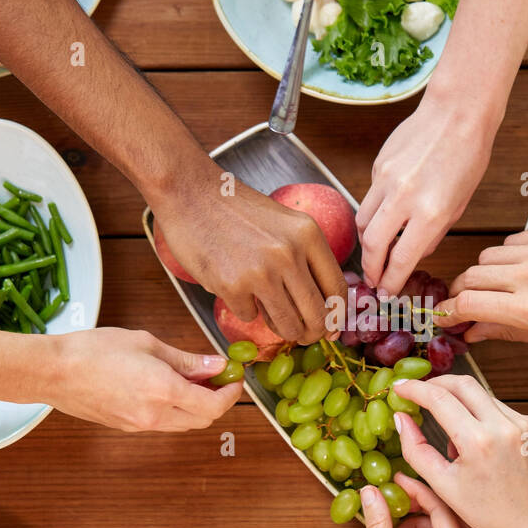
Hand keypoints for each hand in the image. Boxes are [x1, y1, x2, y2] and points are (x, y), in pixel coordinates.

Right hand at [45, 328, 241, 431]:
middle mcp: (155, 415)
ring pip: (184, 424)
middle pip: (203, 419)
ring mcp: (140, 425)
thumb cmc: (94, 350)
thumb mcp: (147, 344)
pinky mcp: (127, 427)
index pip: (214, 404)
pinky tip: (167, 388)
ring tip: (191, 380)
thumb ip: (186, 360)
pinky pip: (163, 423)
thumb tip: (216, 365)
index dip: (231, 393)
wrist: (54, 371)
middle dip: (217, 401)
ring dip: (196, 407)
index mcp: (164, 391)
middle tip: (217, 377)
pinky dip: (175, 410)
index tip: (234, 378)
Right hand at [150, 176, 345, 343]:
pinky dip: (244, 308)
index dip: (336, 317)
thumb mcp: (285, 223)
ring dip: (281, 328)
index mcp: (308, 235)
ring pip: (288, 324)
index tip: (330, 329)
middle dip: (312, 333)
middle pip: (317, 315)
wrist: (190, 192)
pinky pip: (250, 316)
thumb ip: (306, 256)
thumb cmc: (236, 210)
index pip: (338, 288)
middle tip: (302, 334)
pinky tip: (234, 286)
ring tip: (269, 313)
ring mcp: (261, 272)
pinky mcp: (232, 286)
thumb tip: (325, 303)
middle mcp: (289, 254)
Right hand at [357, 97, 493, 295]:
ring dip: (366, 243)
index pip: (401, 260)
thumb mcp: (460, 204)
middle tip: (374, 279)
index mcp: (430, 213)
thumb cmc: (468, 157)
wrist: (456, 112)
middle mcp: (403, 198)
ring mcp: (386, 181)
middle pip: (372, 245)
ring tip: (375, 252)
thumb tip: (414, 253)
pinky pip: (369, 198)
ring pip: (362, 222)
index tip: (388, 292)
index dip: (391, 281)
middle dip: (370, 268)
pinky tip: (386, 213)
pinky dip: (374, 212)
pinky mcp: (377, 166)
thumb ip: (434, 232)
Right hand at [391, 376, 527, 527]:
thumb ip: (416, 450)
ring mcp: (524, 422)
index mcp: (478, 442)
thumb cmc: (488, 513)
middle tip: (421, 394)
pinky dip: (484, 418)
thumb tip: (401, 418)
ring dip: (462, 405)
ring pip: (483, 395)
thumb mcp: (443, 486)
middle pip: (463, 383)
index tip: (400, 387)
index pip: (439, 398)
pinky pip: (501, 409)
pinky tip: (483, 445)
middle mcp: (504, 426)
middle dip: (438, 384)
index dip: (415, 389)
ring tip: (457, 438)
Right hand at [439, 226, 527, 348]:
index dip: (449, 311)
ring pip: (487, 257)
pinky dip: (507, 255)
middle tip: (465, 302)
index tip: (444, 316)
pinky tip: (520, 268)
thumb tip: (473, 332)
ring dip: (484, 273)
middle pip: (470, 277)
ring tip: (497, 286)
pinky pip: (510, 242)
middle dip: (461, 292)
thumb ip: (506, 331)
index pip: (469, 304)